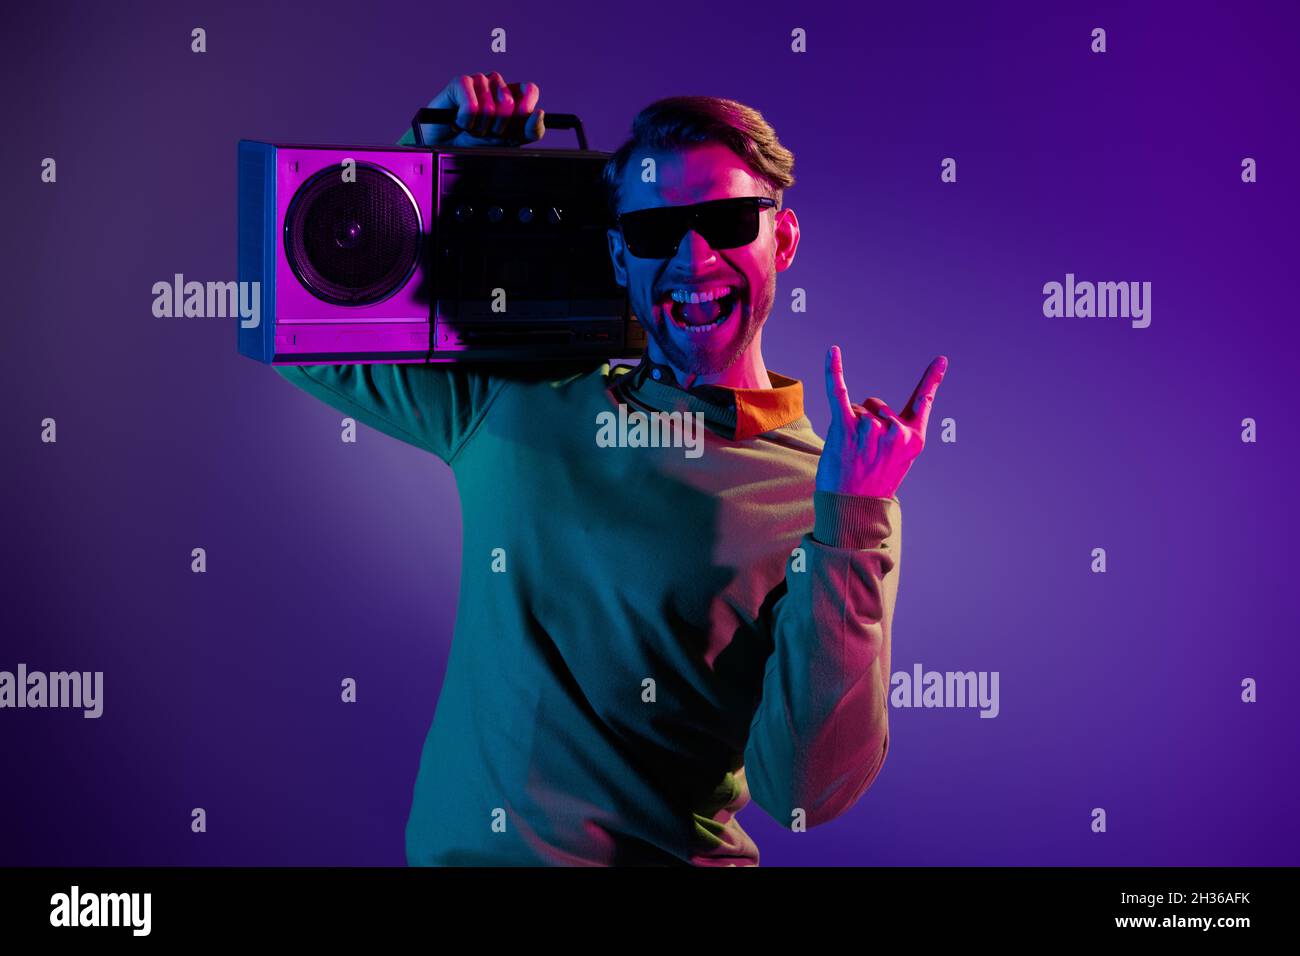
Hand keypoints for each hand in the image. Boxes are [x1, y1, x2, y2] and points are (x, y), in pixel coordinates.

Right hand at [416, 72, 545, 147]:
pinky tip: (460, 122)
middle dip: (497, 127)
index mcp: (513, 94)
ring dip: (479, 128)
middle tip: (486, 131)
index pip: (530, 90)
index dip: (524, 110)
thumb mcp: (511, 141)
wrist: (448, 146)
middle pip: (508, 104)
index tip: (514, 125)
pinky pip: (471, 108)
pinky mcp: (460, 83)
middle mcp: (497, 84)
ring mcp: (479, 81)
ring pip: (488, 109)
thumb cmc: (479, 141)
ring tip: (471, 128)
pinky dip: (465, 122)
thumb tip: (540, 114)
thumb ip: (531, 131)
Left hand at [816, 346, 947, 497]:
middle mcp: (896, 432)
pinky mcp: (846, 427)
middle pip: (877, 405)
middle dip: (867, 421)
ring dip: (850, 425)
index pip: (923, 402)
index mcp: (915, 439)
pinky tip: (833, 351)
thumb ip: (898, 435)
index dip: (931, 380)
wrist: (852, 510)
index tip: (941, 360)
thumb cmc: (873, 485)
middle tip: (863, 453)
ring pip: (858, 409)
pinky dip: (834, 370)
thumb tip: (878, 412)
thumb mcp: (899, 462)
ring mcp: (872, 429)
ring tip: (850, 453)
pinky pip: (838, 392)